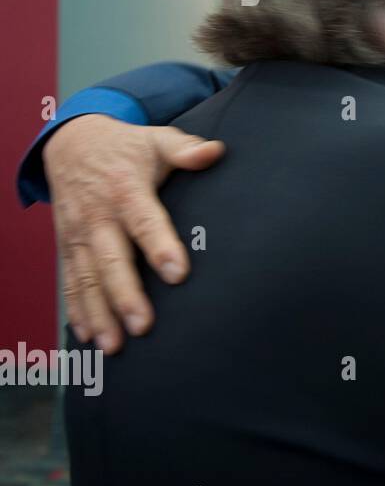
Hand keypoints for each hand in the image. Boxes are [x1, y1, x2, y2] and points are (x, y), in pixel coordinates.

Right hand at [43, 115, 224, 351]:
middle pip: (111, 259)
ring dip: (99, 313)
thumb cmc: (126, 147)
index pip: (145, 221)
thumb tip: (215, 152)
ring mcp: (79, 234)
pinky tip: (87, 336)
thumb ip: (186, 149)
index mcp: (125, 190)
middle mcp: (98, 216)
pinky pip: (70, 282)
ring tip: (114, 345)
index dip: (161, 246)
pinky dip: (76, 310)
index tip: (178, 273)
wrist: (71, 143)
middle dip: (125, 294)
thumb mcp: (156, 140)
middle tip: (143, 325)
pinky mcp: (68, 247)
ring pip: (86, 279)